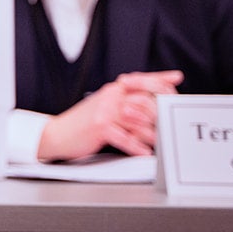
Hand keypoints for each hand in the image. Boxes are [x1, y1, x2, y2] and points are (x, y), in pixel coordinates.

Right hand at [37, 69, 182, 160]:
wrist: (57, 134)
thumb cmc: (83, 124)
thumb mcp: (104, 107)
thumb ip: (125, 104)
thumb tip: (150, 108)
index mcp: (113, 90)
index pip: (140, 80)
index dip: (159, 79)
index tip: (175, 78)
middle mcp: (110, 96)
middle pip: (145, 100)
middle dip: (160, 115)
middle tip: (170, 127)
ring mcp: (105, 110)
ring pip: (139, 120)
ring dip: (152, 134)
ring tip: (161, 144)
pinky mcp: (100, 126)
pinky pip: (125, 137)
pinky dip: (137, 147)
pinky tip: (145, 153)